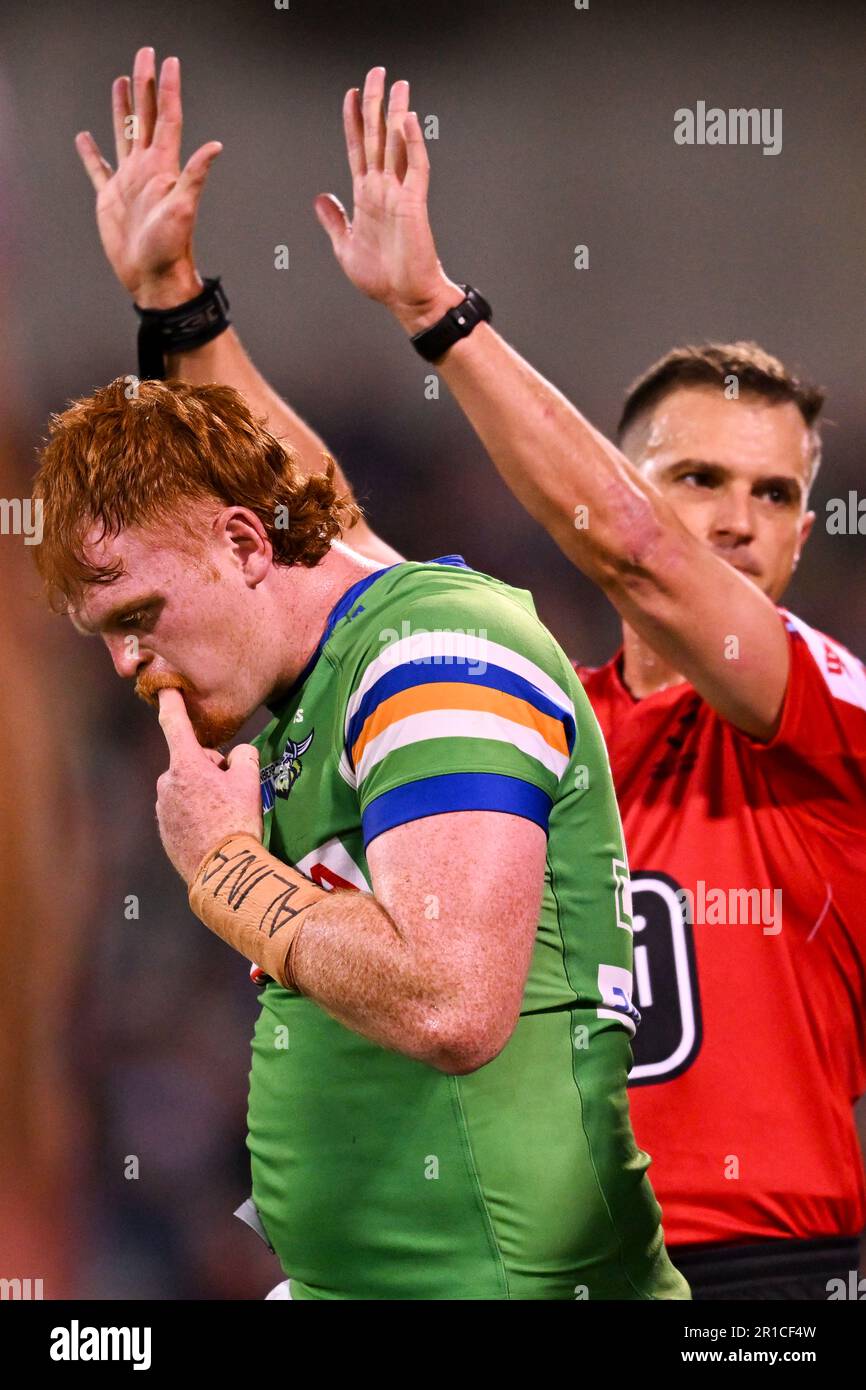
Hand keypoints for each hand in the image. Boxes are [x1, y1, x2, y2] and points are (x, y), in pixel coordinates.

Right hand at [74, 46, 221, 306]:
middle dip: (144, 85)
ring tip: (120, 82)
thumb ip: (196, 176)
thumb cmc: (171, 248)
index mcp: (163, 167)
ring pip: (123, 134)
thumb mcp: (184, 208)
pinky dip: (91, 153)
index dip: (167, 89)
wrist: (154, 277)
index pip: (167, 118)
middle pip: (144, 116)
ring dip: (122, 108)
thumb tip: (215, 147)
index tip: (169, 62)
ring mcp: (129, 181)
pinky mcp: (111, 198)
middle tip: (144, 55)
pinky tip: (86, 138)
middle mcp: (147, 169)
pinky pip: (99, 169)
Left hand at [155, 689, 262, 883]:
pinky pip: (181, 811)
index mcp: (186, 765)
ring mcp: (163, 808)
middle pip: (190, 762)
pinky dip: (196, 814)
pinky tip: (214, 829)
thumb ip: (245, 756)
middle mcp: (167, 782)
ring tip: (224, 815)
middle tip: (232, 791)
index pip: (174, 724)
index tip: (165, 688)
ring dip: (202, 793)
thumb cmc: (237, 821)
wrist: (222, 871)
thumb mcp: (250, 781)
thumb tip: (238, 755)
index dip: (171, 702)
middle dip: (209, 769)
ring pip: (186, 788)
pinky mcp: (164, 830)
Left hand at [315, 67, 464, 333]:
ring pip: (398, 145)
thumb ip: (334, 220)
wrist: (406, 298)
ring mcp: (399, 194)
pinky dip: (412, 144)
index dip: (353, 122)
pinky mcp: (414, 204)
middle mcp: (383, 189)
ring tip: (398, 86)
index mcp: (366, 197)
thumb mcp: (344, 247)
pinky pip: (415, 167)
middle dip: (375, 104)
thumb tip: (320, 198)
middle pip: (378, 137)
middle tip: (376, 73)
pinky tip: (408, 121)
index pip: (358, 149)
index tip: (351, 95)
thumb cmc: (382, 279)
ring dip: (397, 114)